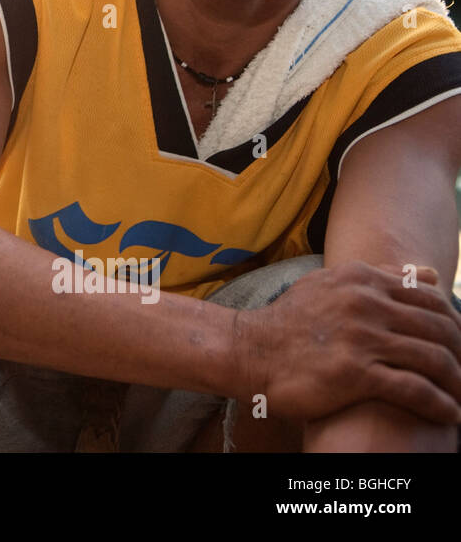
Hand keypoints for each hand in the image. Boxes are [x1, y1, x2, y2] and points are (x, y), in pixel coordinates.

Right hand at [236, 260, 460, 424]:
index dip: (455, 325)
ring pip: (435, 359)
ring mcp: (362, 337)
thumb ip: (381, 277)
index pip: (431, 299)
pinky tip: (449, 414)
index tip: (458, 347)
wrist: (249, 351)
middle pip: (441, 328)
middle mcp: (366, 303)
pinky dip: (439, 404)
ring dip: (458, 383)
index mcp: (362, 279)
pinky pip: (415, 389)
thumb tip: (430, 274)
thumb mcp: (330, 284)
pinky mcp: (356, 373)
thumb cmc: (290, 322)